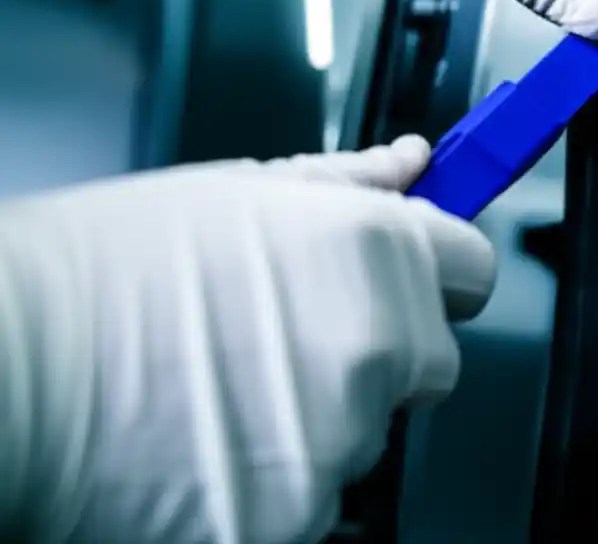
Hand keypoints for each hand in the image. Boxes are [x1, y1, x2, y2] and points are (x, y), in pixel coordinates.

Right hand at [0, 136, 495, 542]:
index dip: (437, 272)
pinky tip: (208, 438)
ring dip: (319, 416)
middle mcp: (376, 343)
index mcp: (372, 249)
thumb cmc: (99, 273)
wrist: (6, 364)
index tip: (411, 281)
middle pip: (428, 357)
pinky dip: (274, 476)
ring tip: (223, 384)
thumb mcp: (232, 191)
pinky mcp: (298, 514)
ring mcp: (341, 439)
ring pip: (366, 431)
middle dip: (378, 349)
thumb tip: (410, 167)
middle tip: (283, 337)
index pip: (472, 269)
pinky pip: (316, 494)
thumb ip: (342, 182)